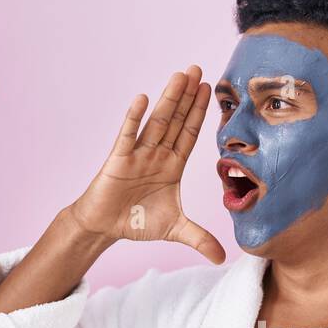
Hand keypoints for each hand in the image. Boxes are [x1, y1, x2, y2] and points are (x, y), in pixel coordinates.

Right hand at [68, 65, 223, 264]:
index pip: (189, 134)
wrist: (105, 227)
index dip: (199, 113)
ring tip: (179, 75)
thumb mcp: (175, 230)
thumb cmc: (136, 221)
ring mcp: (138, 154)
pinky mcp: (118, 160)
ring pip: (156, 122)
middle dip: (187, 96)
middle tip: (198, 69)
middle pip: (175, 120)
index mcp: (172, 165)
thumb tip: (223, 258)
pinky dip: (134, 119)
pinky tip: (142, 99)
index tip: (209, 90)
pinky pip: (127, 136)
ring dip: (168, 99)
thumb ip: (199, 239)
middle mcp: (156, 154)